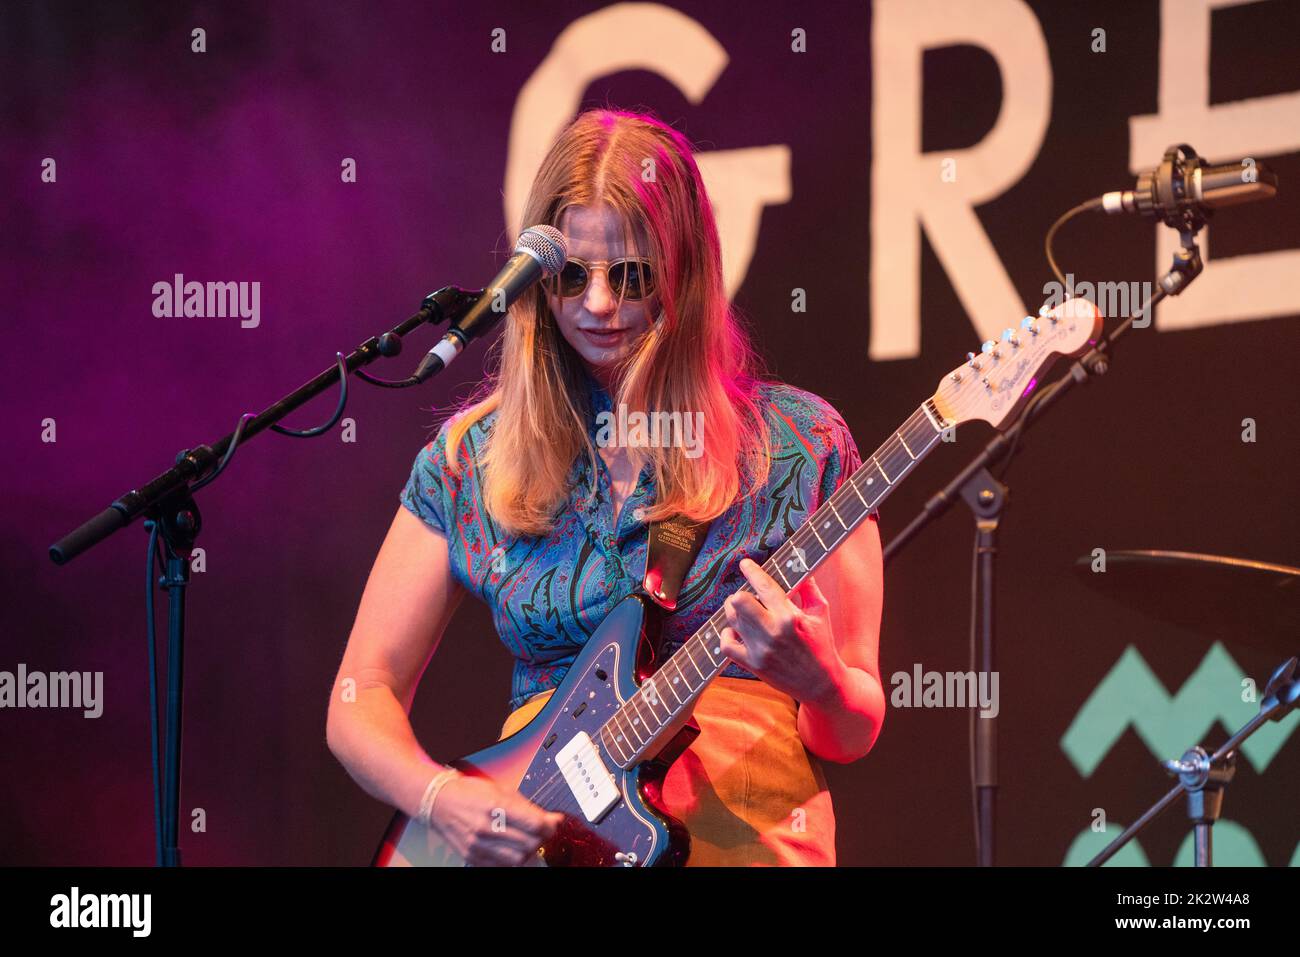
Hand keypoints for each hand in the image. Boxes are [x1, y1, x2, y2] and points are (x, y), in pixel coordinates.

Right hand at [428, 775, 563, 865]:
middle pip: (529, 843)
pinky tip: (511, 848)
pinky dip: (511, 859)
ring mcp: (478, 845)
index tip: (553, 823)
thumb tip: (552, 818)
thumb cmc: (470, 793)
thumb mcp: (500, 790)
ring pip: (518, 859)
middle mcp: (486, 827)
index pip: (534, 823)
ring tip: (526, 841)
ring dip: (528, 851)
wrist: (439, 803)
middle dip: (541, 838)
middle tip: (541, 831)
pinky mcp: (472, 857)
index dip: (549, 825)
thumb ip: (527, 806)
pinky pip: (501, 866)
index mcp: (495, 806)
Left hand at [716, 557, 846, 706]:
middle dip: (741, 594)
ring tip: (747, 614)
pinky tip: (738, 631)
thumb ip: (809, 587)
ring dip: (735, 612)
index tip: (745, 564)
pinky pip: (726, 644)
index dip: (751, 571)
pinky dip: (728, 634)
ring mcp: (760, 650)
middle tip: (747, 597)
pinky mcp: (752, 664)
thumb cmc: (822, 645)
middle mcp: (772, 632)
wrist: (820, 684)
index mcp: (789, 616)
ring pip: (732, 619)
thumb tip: (799, 564)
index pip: (764, 586)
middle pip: (739, 601)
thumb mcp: (820, 612)